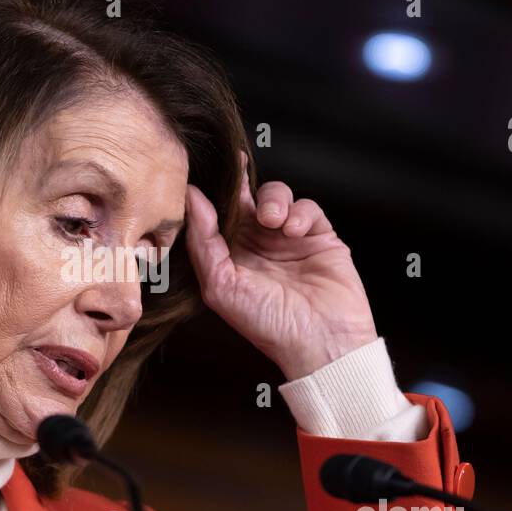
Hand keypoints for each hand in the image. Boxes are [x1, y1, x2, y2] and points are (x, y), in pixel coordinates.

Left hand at [183, 150, 378, 380]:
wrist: (320, 341)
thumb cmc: (267, 324)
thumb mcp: (220, 286)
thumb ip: (203, 241)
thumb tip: (192, 198)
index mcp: (230, 256)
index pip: (217, 215)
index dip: (213, 191)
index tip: (207, 169)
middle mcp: (258, 245)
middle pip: (247, 198)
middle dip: (243, 185)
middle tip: (239, 178)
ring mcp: (289, 239)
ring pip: (277, 196)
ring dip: (273, 200)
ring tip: (273, 221)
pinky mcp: (319, 236)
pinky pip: (307, 207)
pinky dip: (299, 213)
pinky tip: (294, 231)